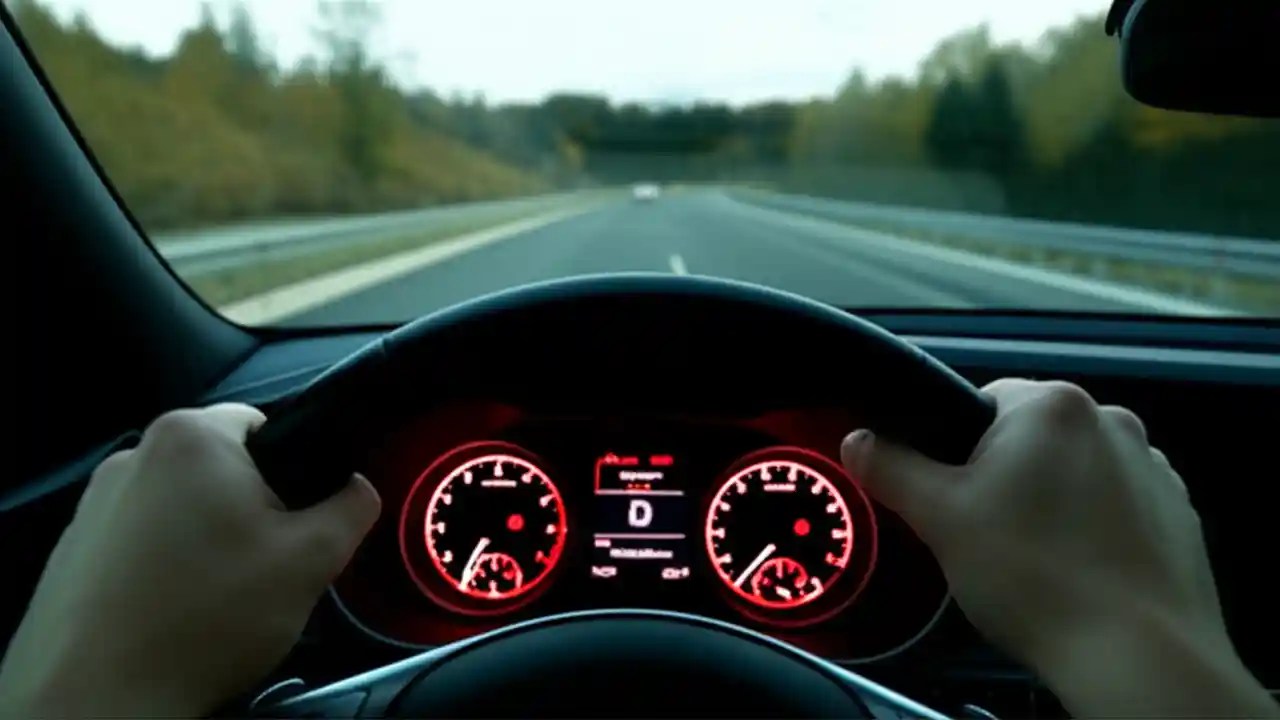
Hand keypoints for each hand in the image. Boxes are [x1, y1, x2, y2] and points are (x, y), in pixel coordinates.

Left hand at [0, 404, 380, 716]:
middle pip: (222, 469)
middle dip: (251, 511)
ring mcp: (94, 503)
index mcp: (192, 436)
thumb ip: (351, 510)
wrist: (98, 697)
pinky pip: (142, 542)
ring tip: (219, 598)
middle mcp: (134, 455)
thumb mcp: (310, 562)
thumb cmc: (207, 616)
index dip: (298, 471)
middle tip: (268, 566)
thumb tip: (360, 489)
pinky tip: (177, 612)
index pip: (266, 423)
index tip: (300, 522)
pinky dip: (166, 567)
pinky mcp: (73, 550)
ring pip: (182, 508)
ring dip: (208, 541)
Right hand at [842, 379, 1276, 717]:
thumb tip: (858, 441)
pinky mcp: (1179, 514)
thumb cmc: (1034, 576)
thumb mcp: (940, 519)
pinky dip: (1094, 528)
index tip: (953, 496)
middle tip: (986, 532)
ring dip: (1052, 500)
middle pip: (1031, 436)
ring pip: (1075, 471)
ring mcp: (1153, 468)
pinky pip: (1117, 506)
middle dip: (1005, 476)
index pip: (983, 400)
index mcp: (1051, 405)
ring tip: (1035, 559)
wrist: (1135, 653)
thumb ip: (892, 469)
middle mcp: (1112, 422)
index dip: (956, 449)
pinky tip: (1077, 571)